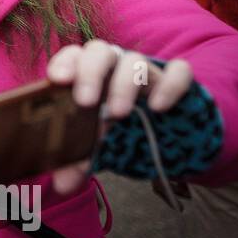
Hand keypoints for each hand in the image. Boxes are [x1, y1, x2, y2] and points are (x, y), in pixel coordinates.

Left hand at [44, 39, 193, 193]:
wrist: (167, 134)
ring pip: (135, 61)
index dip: (65, 62)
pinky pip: (179, 71)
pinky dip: (170, 85)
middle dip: (90, 73)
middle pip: (100, 52)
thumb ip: (77, 163)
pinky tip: (159, 108)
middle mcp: (115, 67)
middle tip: (85, 101)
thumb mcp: (97, 147)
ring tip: (119, 114)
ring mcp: (147, 72)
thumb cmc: (119, 132)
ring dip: (125, 85)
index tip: (58, 80)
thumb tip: (62, 185)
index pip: (74, 55)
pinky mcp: (177, 81)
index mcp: (88, 75)